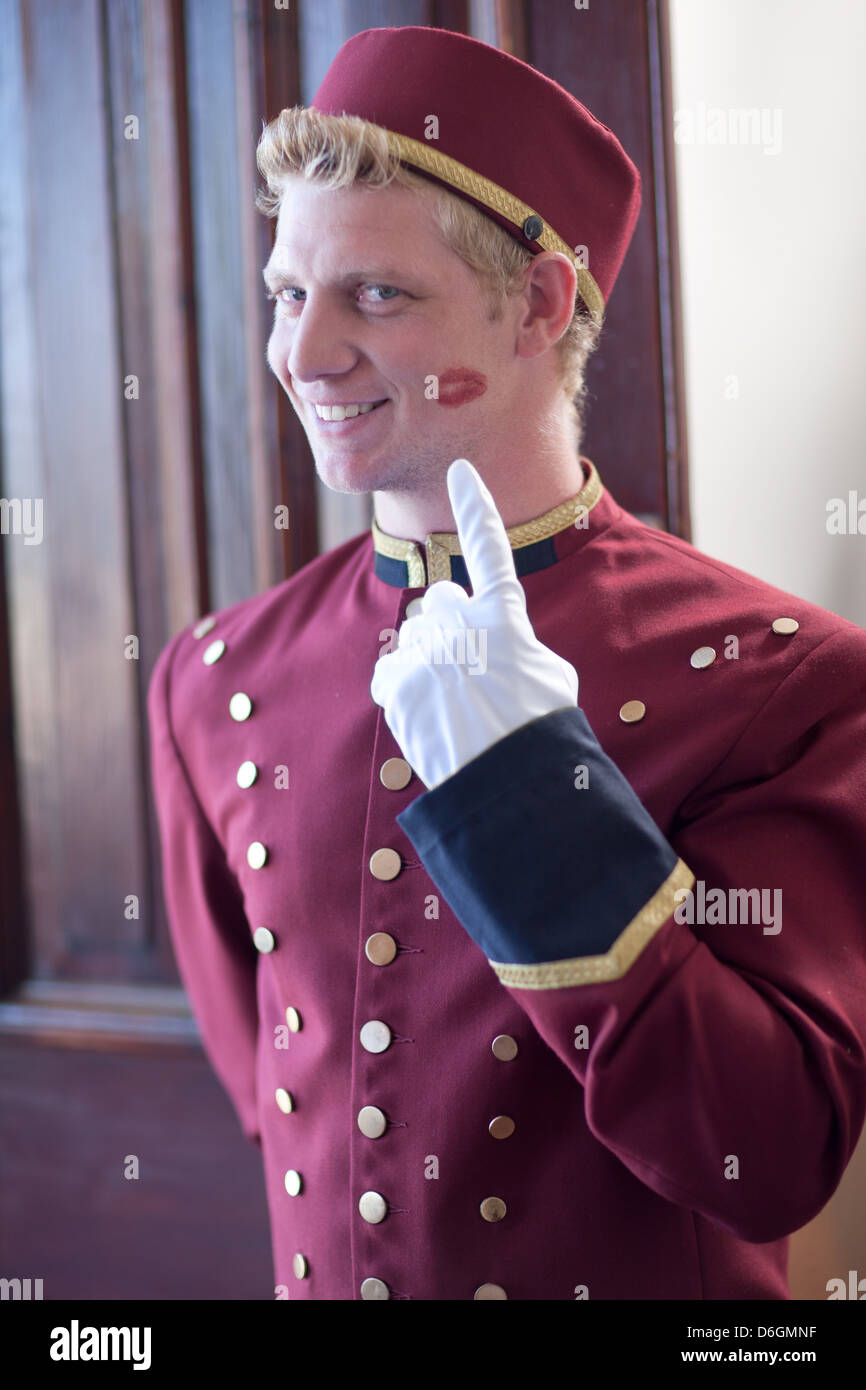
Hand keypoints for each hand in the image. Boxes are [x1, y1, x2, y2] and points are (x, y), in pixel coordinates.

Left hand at [370, 458, 578, 788]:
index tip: (461, 469)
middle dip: (449, 625)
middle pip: (440, 601)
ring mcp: (427, 653)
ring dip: (427, 662)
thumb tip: (494, 646)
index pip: (490, 549)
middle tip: (467, 670)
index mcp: (505, 617)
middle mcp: (463, 624)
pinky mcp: (398, 684)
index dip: (477, 506)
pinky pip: (389, 673)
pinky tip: (427, 716)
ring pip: (414, 639)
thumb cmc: (538, 735)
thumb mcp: (548, 678)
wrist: (508, 783)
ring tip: (452, 706)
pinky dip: (402, 691)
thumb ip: (516, 645)